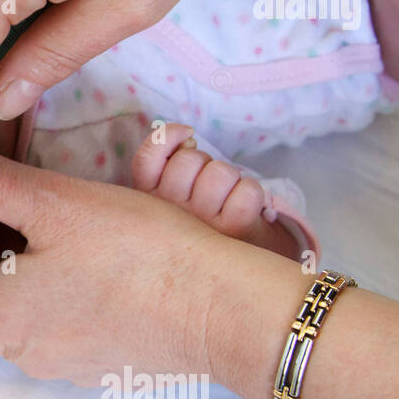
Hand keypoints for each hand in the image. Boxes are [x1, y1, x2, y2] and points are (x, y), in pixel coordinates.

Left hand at [0, 135, 278, 384]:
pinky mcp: (117, 368)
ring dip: (42, 291)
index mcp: (0, 323)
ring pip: (36, 330)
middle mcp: (29, 358)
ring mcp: (75, 369)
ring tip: (73, 240)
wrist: (226, 308)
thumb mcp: (51, 201)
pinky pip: (80, 336)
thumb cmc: (133, 252)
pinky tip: (112, 267)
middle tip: (24, 228)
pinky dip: (83, 306)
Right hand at [131, 123, 299, 258]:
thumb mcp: (176, 192)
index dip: (166, 138)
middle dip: (205, 162)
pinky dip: (252, 192)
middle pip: (188, 161)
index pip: (146, 160)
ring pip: (219, 173)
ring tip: (226, 197)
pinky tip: (243, 208)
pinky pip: (246, 190)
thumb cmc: (203, 216)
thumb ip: (170, 161)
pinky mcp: (234, 231)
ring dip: (230, 178)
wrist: (235, 262)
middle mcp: (169, 216)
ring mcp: (201, 225)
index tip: (188, 136)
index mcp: (150, 202)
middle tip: (207, 184)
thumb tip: (186, 136)